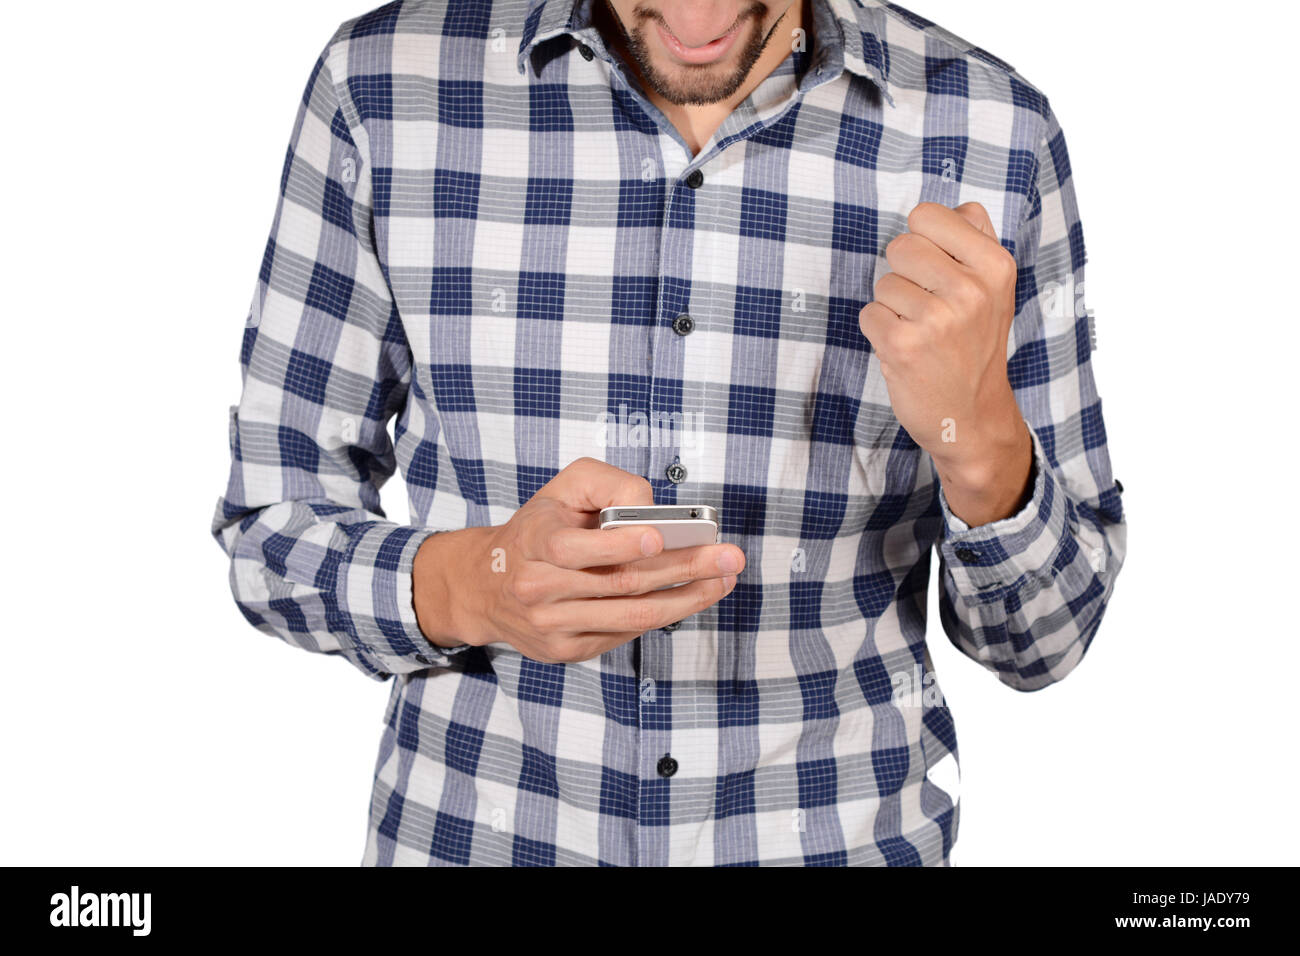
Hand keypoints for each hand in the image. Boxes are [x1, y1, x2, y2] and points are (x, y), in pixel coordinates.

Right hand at [412, 457, 744, 663]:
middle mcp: (538, 588)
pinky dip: (664, 615)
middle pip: (619, 584)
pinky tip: (692, 597)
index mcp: (533, 542)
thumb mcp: (562, 489)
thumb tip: (651, 510)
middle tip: (727, 557)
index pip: (575, 548)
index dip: (619, 544)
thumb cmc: (536, 530)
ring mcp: (552, 625)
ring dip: (686, 600)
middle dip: (682, 569)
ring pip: (631, 617)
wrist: (485, 586)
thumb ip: (607, 485)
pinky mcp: (566, 650)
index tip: (658, 537)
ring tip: (723, 580)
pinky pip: (625, 633)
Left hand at [858, 202, 1032, 524]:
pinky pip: (868, 314)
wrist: (972, 417)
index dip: (921, 239)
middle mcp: (971, 290)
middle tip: (926, 307)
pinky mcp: (904, 346)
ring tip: (919, 332)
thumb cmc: (974, 346)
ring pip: (883, 283)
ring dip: (892, 307)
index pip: (927, 214)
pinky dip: (879, 332)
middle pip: (900, 245)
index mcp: (995, 266)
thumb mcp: (995, 290)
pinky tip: (905, 350)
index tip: (936, 268)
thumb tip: (958, 207)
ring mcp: (938, 319)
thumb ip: (976, 242)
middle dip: (904, 274)